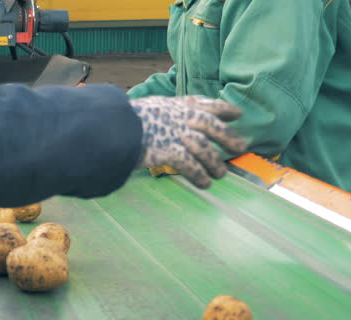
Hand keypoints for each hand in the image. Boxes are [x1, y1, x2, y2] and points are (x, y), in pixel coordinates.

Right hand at [131, 96, 247, 187]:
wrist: (109, 127)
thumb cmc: (121, 119)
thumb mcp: (146, 107)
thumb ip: (162, 111)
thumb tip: (166, 113)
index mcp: (175, 106)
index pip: (205, 104)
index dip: (223, 109)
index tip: (237, 114)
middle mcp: (179, 118)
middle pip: (213, 126)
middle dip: (229, 137)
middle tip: (241, 147)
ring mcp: (175, 135)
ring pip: (205, 149)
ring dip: (215, 163)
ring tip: (221, 174)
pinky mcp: (168, 152)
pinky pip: (190, 166)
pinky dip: (199, 175)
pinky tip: (204, 183)